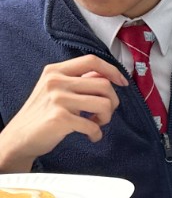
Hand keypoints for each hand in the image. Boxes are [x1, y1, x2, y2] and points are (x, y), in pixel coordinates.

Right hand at [0, 56, 127, 169]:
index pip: (92, 61)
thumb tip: (106, 75)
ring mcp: (58, 99)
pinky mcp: (61, 118)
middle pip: (104, 85)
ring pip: (105, 104)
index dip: (112, 71)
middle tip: (103, 114)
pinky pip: (94, 125)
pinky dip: (97, 134)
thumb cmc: (43, 113)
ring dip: (106, 118)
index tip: (122, 83)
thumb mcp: (56, 89)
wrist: (21, 136)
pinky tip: (90, 136)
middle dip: (113, 102)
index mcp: (55, 71)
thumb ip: (77, 80)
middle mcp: (56, 81)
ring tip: (95, 123)